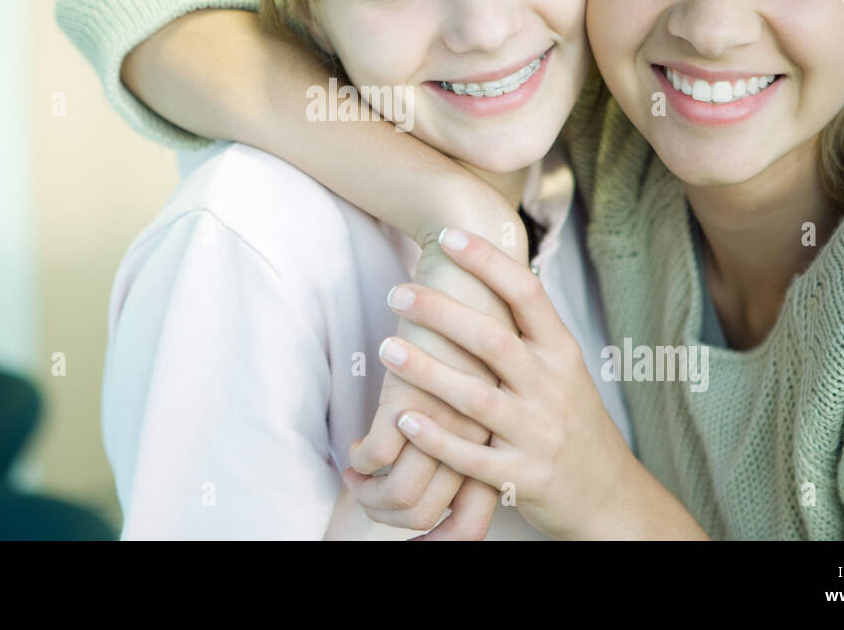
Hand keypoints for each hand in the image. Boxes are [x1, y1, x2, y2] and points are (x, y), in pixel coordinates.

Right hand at [342, 366, 499, 537]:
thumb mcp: (470, 412)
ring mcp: (440, 425)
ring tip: (356, 476)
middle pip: (422, 514)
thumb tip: (427, 495)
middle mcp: (468, 445)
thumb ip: (460, 452)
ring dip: (366, 493)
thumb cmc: (456, 358)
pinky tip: (357, 446)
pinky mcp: (409, 401)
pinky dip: (360, 460)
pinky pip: (377, 456)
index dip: (437, 544)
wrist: (454, 299)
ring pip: (397, 493)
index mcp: (486, 454)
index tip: (411, 543)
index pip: (469, 526)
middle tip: (365, 493)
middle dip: (383, 514)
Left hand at [377, 227, 708, 539]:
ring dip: (428, 373)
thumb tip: (487, 265)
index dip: (488, 262)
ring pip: (478, 399)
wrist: (611, 496)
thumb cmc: (572, 420)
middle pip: (494, 341)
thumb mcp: (562, 368)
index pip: (527, 294)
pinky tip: (403, 420)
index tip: (447, 235)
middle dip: (443, 313)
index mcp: (561, 352)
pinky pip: (473, 459)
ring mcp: (539, 434)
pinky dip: (437, 439)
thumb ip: (527, 329)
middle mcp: (552, 388)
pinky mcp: (523, 479)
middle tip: (398, 291)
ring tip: (388, 348)